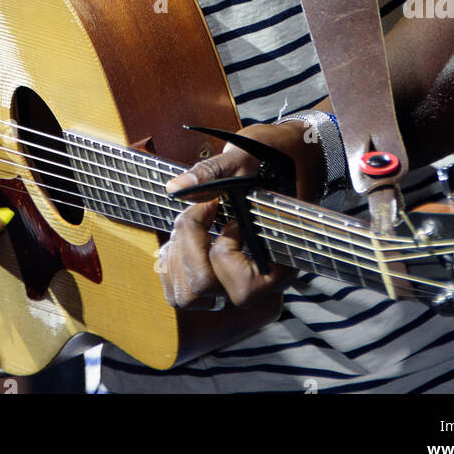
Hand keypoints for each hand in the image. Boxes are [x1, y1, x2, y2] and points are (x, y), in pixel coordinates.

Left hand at [159, 121, 323, 311]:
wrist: (284, 157)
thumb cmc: (274, 158)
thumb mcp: (247, 156)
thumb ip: (214, 172)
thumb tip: (176, 188)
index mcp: (278, 262)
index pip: (243, 289)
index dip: (225, 250)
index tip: (230, 214)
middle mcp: (257, 281)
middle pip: (207, 291)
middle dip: (191, 246)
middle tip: (203, 210)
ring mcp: (233, 279)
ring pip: (187, 297)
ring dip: (177, 256)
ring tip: (191, 223)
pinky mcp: (213, 274)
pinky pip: (178, 290)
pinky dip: (170, 263)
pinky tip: (182, 234)